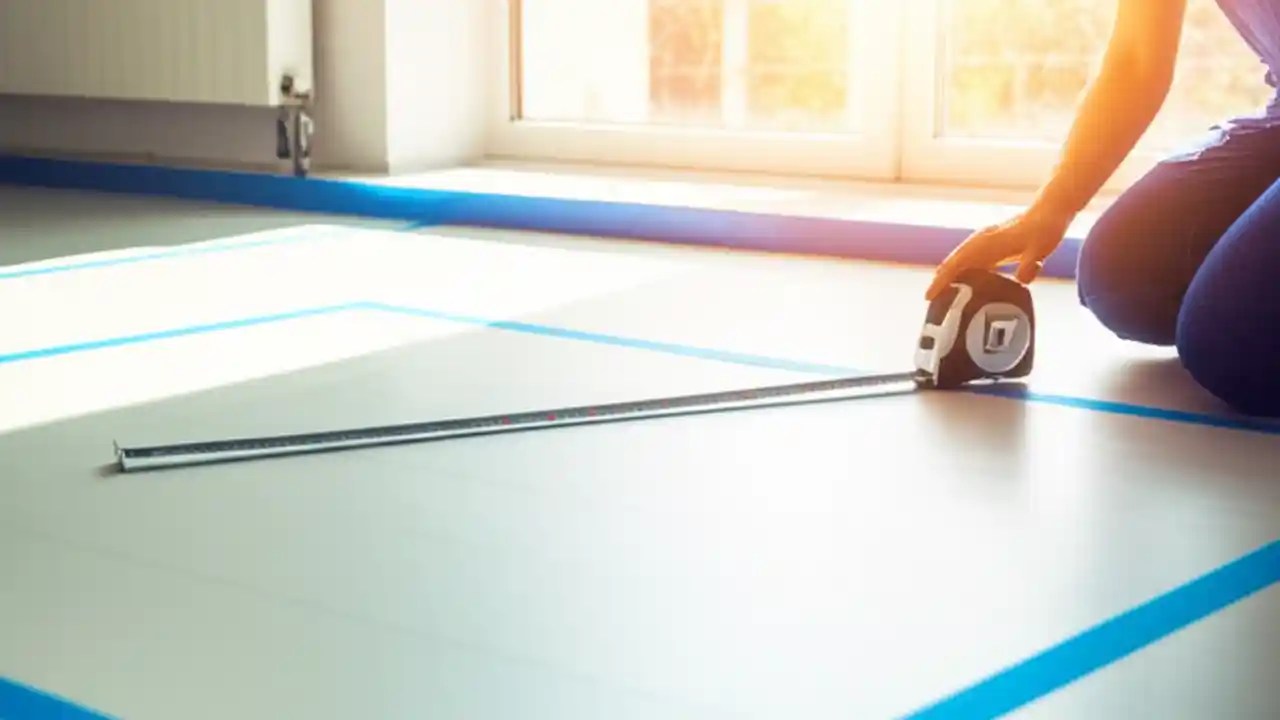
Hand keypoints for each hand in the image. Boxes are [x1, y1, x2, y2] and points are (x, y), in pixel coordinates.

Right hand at [925, 205, 1072, 299]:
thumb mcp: (1040, 248)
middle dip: (940, 281)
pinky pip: (971, 261)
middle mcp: (981, 242)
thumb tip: (1021, 282)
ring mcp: (985, 243)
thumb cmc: (1044, 229)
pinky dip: (964, 273)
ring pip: (960, 261)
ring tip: (943, 295)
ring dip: (950, 277)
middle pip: (953, 262)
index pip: (957, 264)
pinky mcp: (992, 246)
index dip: (942, 281)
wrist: (1049, 212)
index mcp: (987, 243)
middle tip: (931, 302)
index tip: (929, 296)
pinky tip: (967, 286)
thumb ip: (1030, 265)